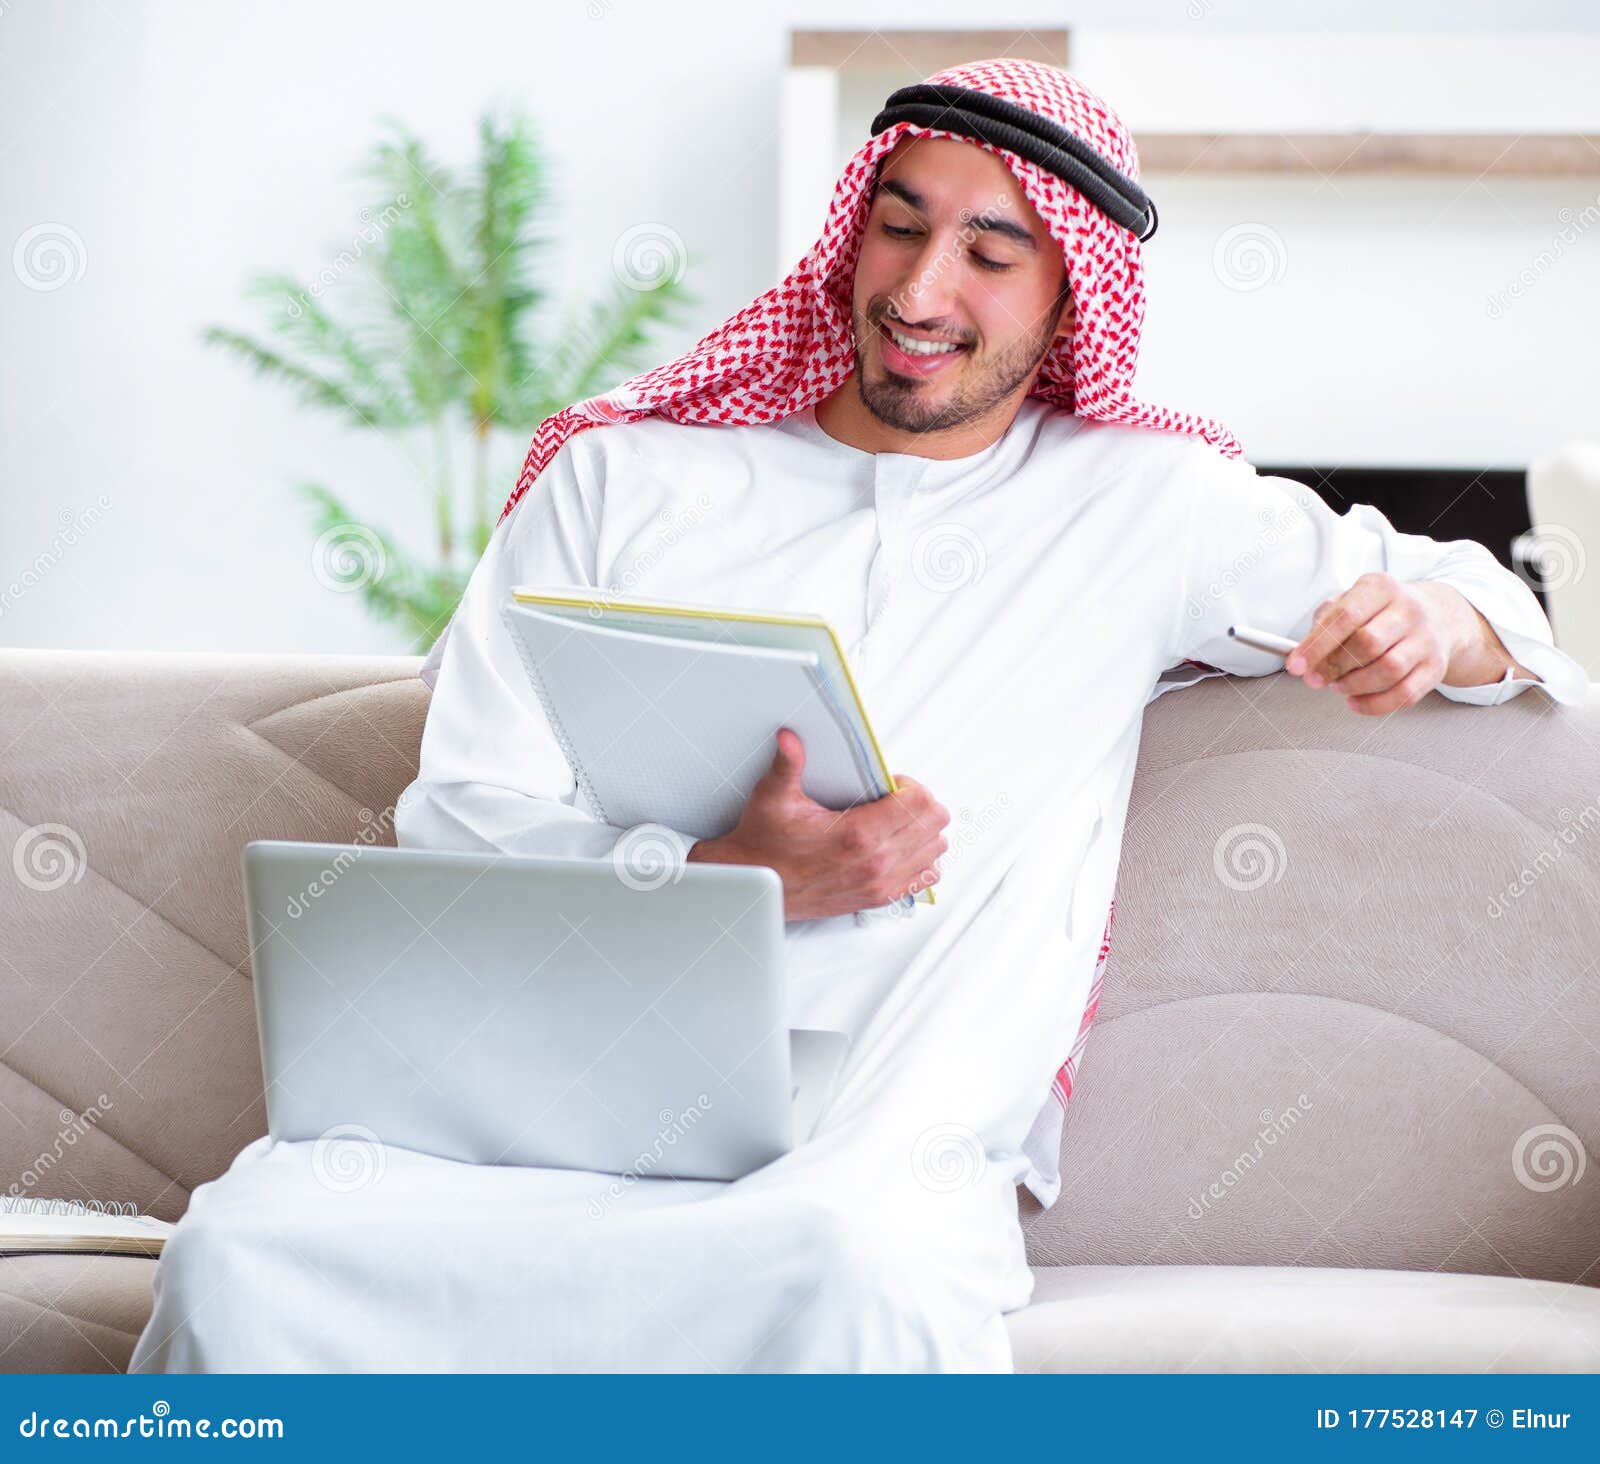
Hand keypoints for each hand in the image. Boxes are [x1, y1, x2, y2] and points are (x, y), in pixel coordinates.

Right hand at [686, 728, 949, 920]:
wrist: (756, 885)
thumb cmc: (765, 846)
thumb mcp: (772, 798)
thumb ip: (787, 765)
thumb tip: (789, 737)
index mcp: (857, 836)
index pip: (920, 803)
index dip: (910, 785)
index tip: (890, 784)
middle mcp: (876, 863)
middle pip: (935, 824)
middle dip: (920, 804)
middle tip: (895, 798)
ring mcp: (880, 884)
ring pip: (935, 850)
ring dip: (922, 830)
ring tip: (895, 820)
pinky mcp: (878, 898)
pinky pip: (925, 877)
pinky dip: (920, 858)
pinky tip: (898, 846)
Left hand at [1284, 573, 1466, 714]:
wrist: (1438, 616)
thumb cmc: (1381, 612)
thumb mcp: (1351, 601)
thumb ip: (1324, 623)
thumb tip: (1303, 654)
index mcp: (1381, 588)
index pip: (1345, 616)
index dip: (1316, 645)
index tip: (1296, 666)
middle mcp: (1409, 610)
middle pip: (1367, 643)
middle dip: (1334, 667)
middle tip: (1316, 679)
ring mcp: (1426, 639)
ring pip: (1388, 670)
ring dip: (1354, 685)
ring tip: (1339, 685)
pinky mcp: (1435, 667)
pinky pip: (1405, 695)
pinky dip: (1374, 704)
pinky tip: (1355, 701)